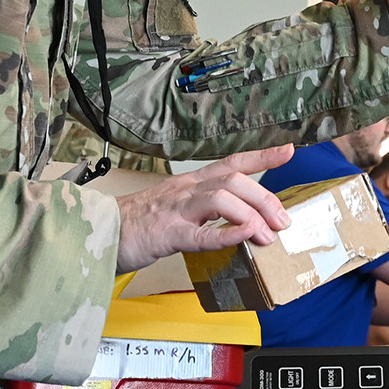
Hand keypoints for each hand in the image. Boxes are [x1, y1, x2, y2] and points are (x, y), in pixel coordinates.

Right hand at [114, 146, 295, 271]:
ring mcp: (175, 210)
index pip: (232, 163)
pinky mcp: (166, 235)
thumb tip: (242, 221)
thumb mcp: (176, 207)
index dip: (262, 156)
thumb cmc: (139, 224)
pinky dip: (227, 234)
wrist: (99, 233)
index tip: (289, 151)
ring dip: (250, 215)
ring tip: (268, 235)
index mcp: (190, 183)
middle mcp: (185, 190)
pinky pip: (200, 233)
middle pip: (233, 181)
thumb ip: (205, 210)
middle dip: (264, 199)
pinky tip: (245, 237)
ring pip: (220, 199)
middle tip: (283, 221)